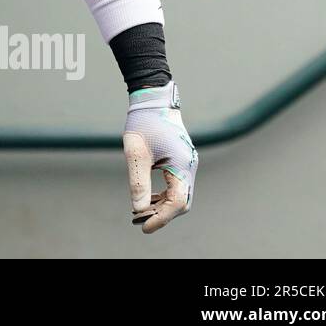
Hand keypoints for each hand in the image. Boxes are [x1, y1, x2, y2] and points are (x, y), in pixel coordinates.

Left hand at [122, 81, 197, 233]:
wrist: (153, 99)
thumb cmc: (143, 122)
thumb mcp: (136, 153)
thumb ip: (138, 182)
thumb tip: (138, 209)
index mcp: (182, 164)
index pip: (178, 202)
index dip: (161, 218)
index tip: (143, 227)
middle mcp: (190, 166)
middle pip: (182, 202)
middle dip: (162, 214)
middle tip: (140, 222)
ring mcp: (188, 163)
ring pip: (181, 195)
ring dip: (163, 206)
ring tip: (141, 212)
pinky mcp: (182, 161)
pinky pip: (178, 185)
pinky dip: (165, 196)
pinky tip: (149, 197)